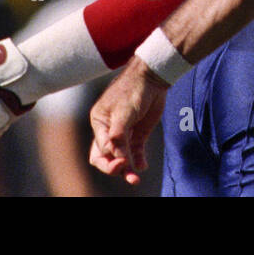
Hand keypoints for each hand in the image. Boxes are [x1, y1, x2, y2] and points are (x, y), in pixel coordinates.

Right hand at [88, 57, 168, 184]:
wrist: (154, 75)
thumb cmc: (134, 89)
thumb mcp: (123, 111)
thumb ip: (118, 134)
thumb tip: (115, 156)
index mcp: (99, 122)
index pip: (100, 149)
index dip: (110, 159)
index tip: (123, 161)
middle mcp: (109, 130)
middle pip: (106, 157)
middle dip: (114, 167)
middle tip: (126, 171)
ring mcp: (124, 132)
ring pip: (121, 157)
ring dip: (127, 169)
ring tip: (135, 179)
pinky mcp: (138, 133)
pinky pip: (135, 152)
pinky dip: (138, 161)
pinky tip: (142, 166)